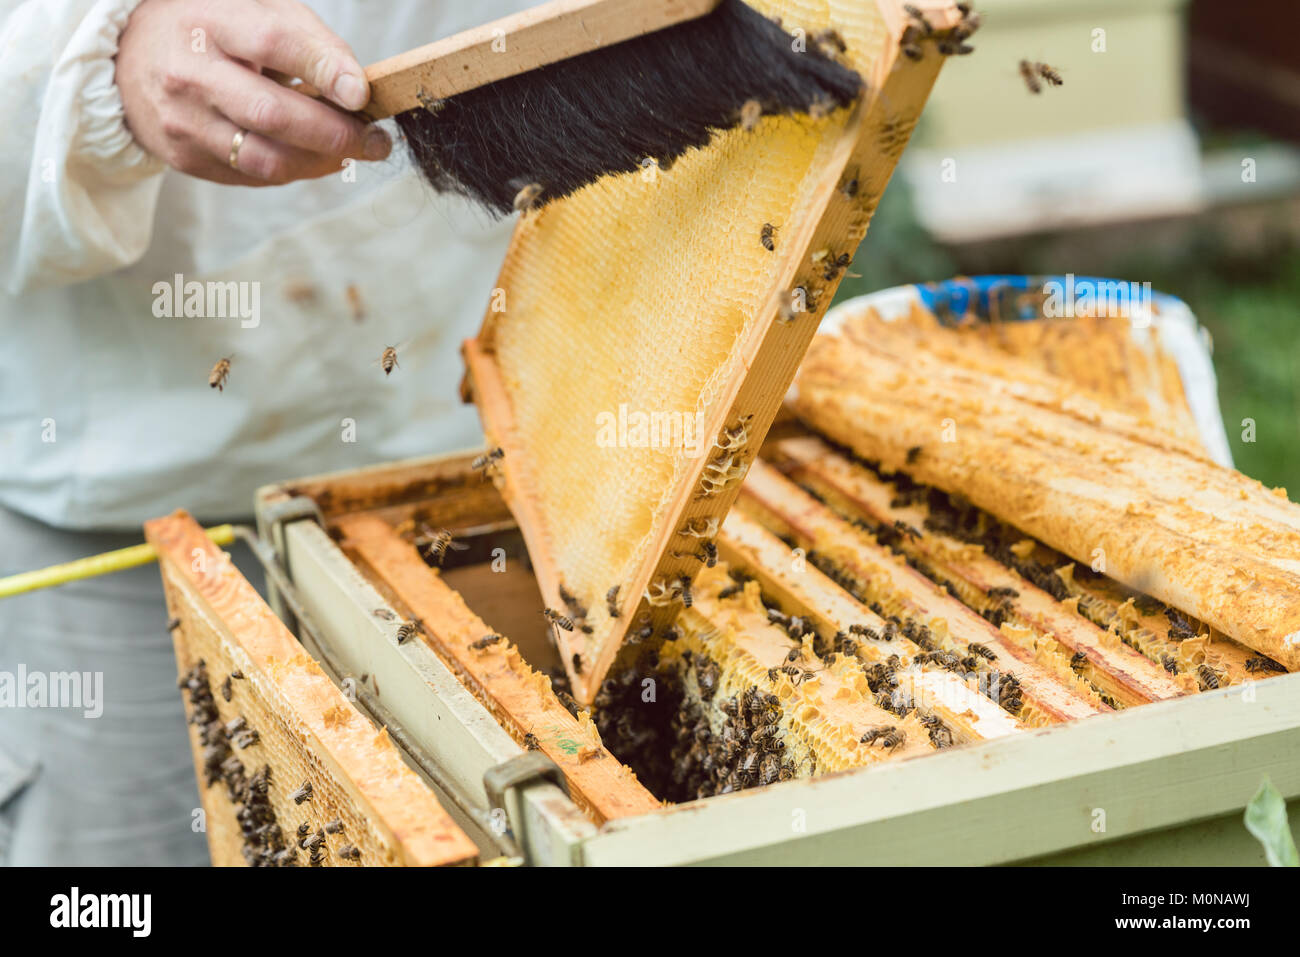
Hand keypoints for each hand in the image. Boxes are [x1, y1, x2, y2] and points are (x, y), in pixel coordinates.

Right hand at [116, 0, 391, 185]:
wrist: (131, 54)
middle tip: (375, 139)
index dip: (324, 68)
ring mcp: (184, 121)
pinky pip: (253, 176)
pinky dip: (294, 170)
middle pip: (272, 114)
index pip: (274, 43)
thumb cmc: (213, 28)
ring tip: (354, 152)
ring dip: (321, 162)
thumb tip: (358, 89)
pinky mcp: (186, 156)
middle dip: (335, 133)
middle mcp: (190, 73)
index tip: (362, 92)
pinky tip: (315, 157)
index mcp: (210, 22)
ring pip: (265, 158)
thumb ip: (308, 41)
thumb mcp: (254, 9)